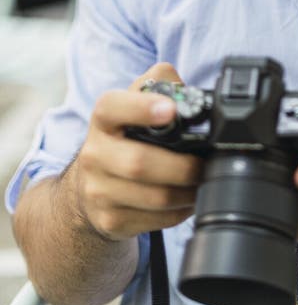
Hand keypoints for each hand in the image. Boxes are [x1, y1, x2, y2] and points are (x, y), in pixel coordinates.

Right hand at [71, 63, 202, 240]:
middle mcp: (95, 154)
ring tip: (202, 182)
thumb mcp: (134, 103)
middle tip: (204, 163)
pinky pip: (156, 220)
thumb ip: (159, 83)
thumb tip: (185, 89)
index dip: (141, 108)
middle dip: (183, 166)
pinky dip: (180, 211)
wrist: (87, 188)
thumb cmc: (123, 138)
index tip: (170, 110)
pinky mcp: (111, 221)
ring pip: (154, 197)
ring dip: (188, 191)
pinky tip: (187, 200)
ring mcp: (99, 191)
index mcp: (104, 119)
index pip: (113, 107)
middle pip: (140, 162)